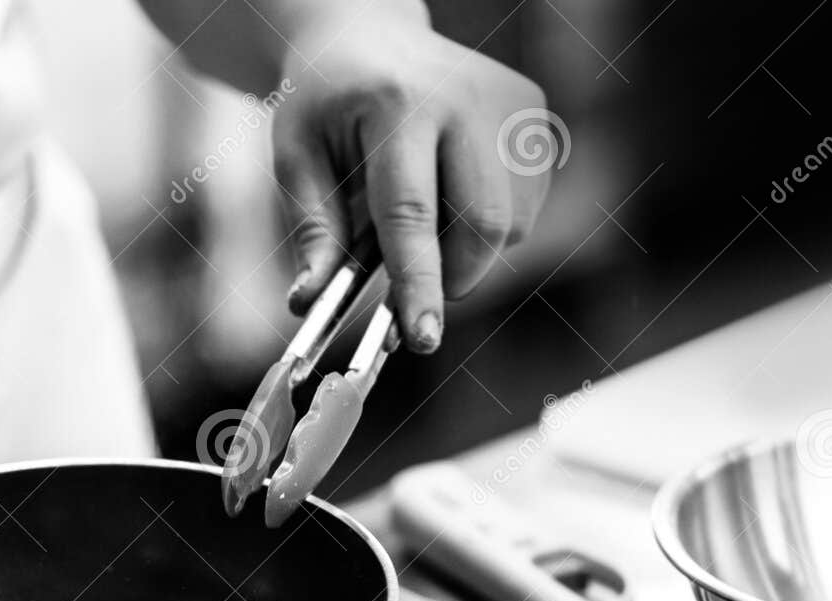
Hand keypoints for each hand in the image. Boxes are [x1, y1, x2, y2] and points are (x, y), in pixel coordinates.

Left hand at [272, 5, 552, 351]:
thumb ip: (312, 231)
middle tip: (412, 286)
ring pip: (512, 225)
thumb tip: (307, 303)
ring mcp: (510, 104)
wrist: (369, 31)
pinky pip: (527, 205)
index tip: (422, 338)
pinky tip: (453, 191)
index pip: (412, 215)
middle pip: (482, 226)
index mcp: (397, 107)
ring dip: (468, 250)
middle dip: (450, 278)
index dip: (419, 284)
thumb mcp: (296, 158)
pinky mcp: (535, 113)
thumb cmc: (325, 102)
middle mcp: (466, 99)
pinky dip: (491, 224)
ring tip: (424, 216)